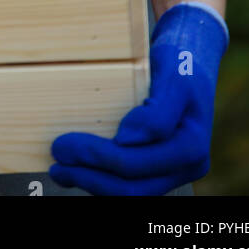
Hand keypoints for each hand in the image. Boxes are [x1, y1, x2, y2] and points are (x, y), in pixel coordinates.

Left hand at [48, 2, 228, 195]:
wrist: (193, 55)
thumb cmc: (182, 62)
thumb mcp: (174, 78)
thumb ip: (157, 114)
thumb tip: (126, 141)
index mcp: (191, 149)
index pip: (135, 165)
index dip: (96, 158)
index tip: (64, 144)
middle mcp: (185, 167)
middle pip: (131, 188)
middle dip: (89, 176)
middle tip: (56, 159)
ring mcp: (173, 171)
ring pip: (129, 192)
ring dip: (92, 183)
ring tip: (60, 170)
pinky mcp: (160, 168)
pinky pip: (130, 183)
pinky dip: (102, 179)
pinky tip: (77, 170)